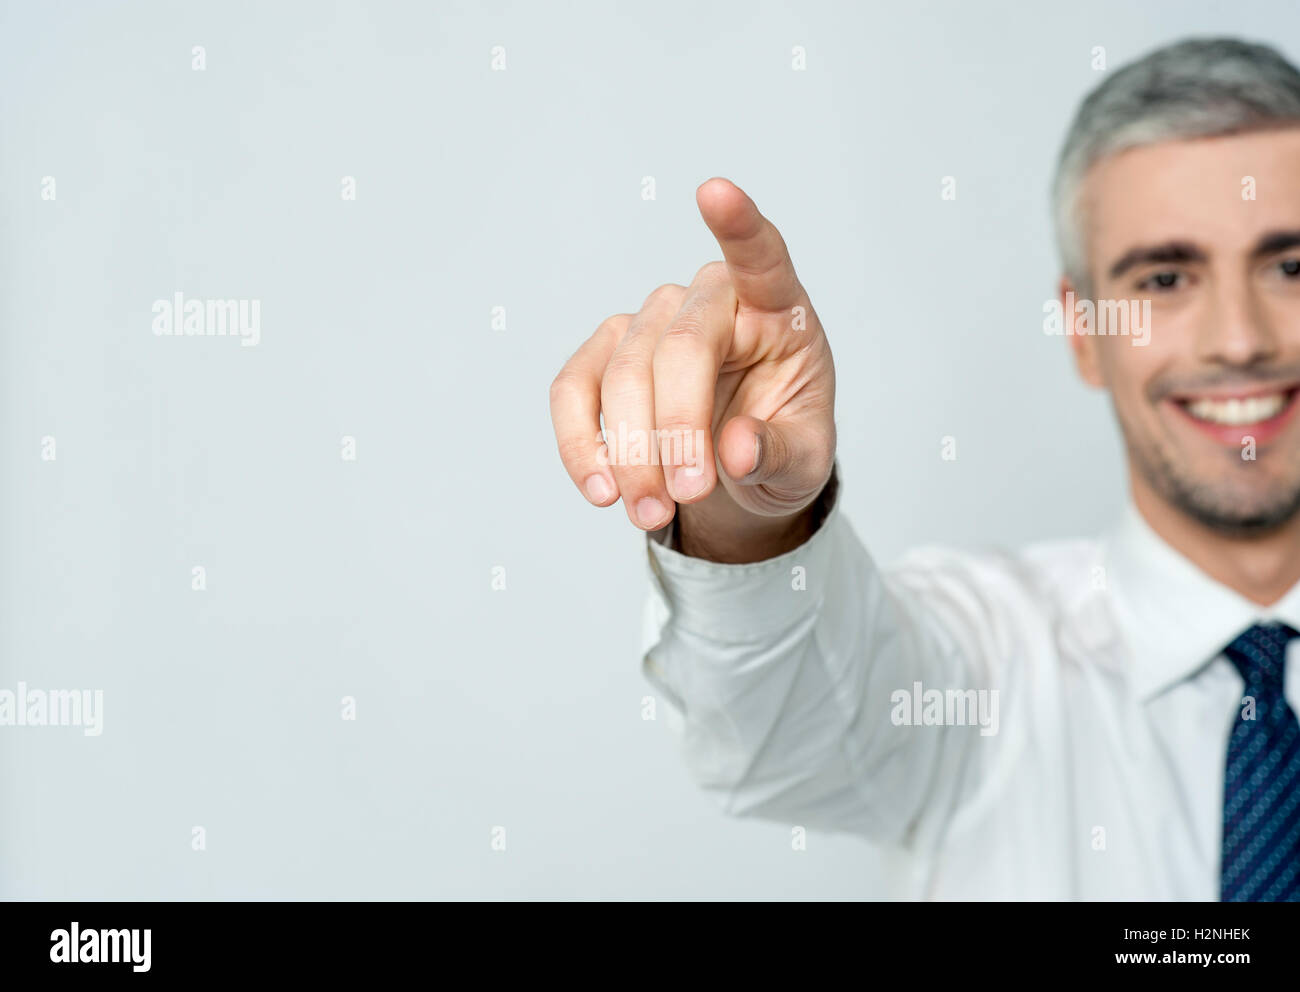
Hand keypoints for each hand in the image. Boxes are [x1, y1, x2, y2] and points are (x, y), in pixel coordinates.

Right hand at [549, 177, 836, 562]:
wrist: (734, 471)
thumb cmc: (779, 445)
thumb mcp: (803, 462)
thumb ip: (777, 452)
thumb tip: (733, 449)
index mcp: (775, 308)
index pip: (761, 255)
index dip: (738, 226)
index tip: (714, 192)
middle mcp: (710, 300)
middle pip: (679, 344)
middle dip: (675, 429)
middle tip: (686, 498)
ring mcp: (651, 321)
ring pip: (622, 373)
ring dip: (630, 453)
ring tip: (651, 514)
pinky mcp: (605, 355)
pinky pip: (574, 391)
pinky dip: (581, 444)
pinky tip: (602, 489)